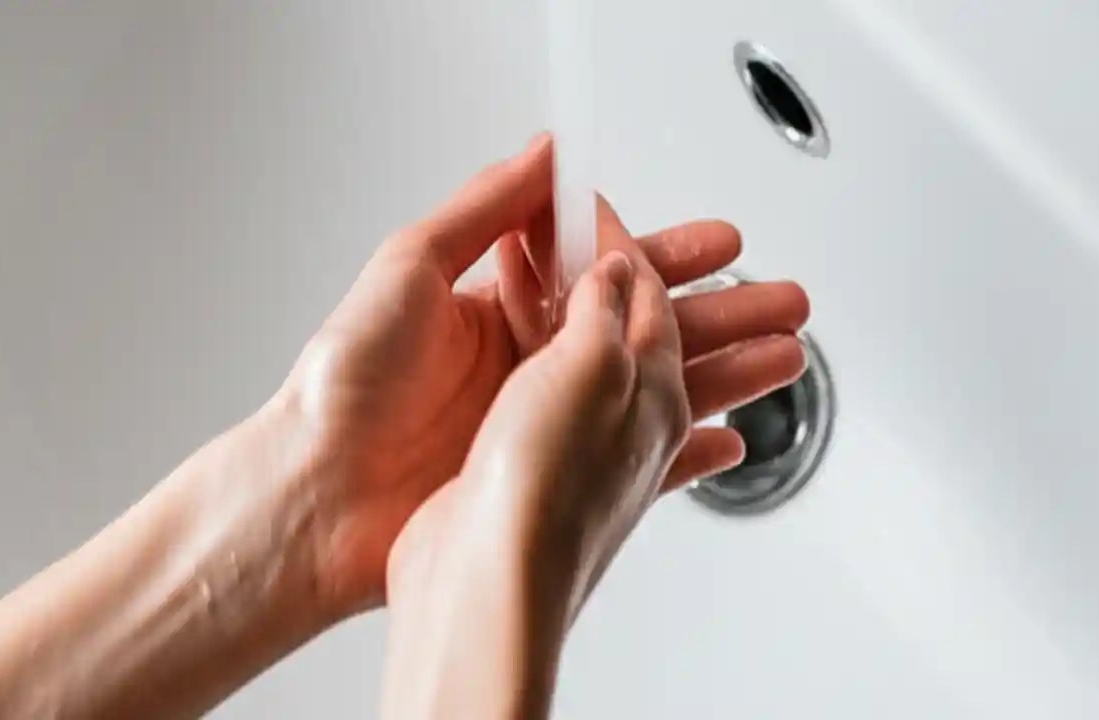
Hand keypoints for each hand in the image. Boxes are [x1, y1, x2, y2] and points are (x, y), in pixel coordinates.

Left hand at [380, 200, 802, 718]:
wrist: (317, 496)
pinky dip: (687, 454)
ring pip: (656, 391)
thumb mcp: (408, 267)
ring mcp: (542, 426)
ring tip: (780, 357)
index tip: (720, 240)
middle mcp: (529, 366)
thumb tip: (542, 155)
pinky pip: (638, 464)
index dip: (666, 255)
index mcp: (499, 310)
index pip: (605, 272)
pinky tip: (724, 437)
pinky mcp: (547, 480)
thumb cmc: (345, 388)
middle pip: (647, 331)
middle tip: (779, 299)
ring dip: (722, 372)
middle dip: (721, 312)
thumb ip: (483, 208)